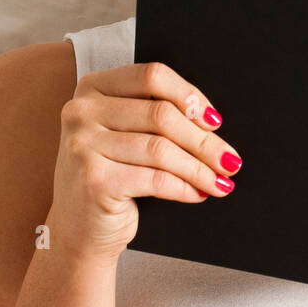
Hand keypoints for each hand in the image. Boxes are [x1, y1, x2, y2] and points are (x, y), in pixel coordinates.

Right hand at [47, 62, 243, 264]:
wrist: (78, 230)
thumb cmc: (110, 177)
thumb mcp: (123, 134)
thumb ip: (153, 116)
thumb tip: (209, 120)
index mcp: (92, 87)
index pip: (151, 76)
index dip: (189, 96)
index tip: (213, 120)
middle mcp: (81, 112)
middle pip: (161, 114)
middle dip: (204, 141)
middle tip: (230, 160)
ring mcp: (83, 146)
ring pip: (162, 149)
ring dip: (199, 168)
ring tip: (220, 180)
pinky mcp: (94, 181)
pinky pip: (156, 179)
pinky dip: (184, 187)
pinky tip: (198, 193)